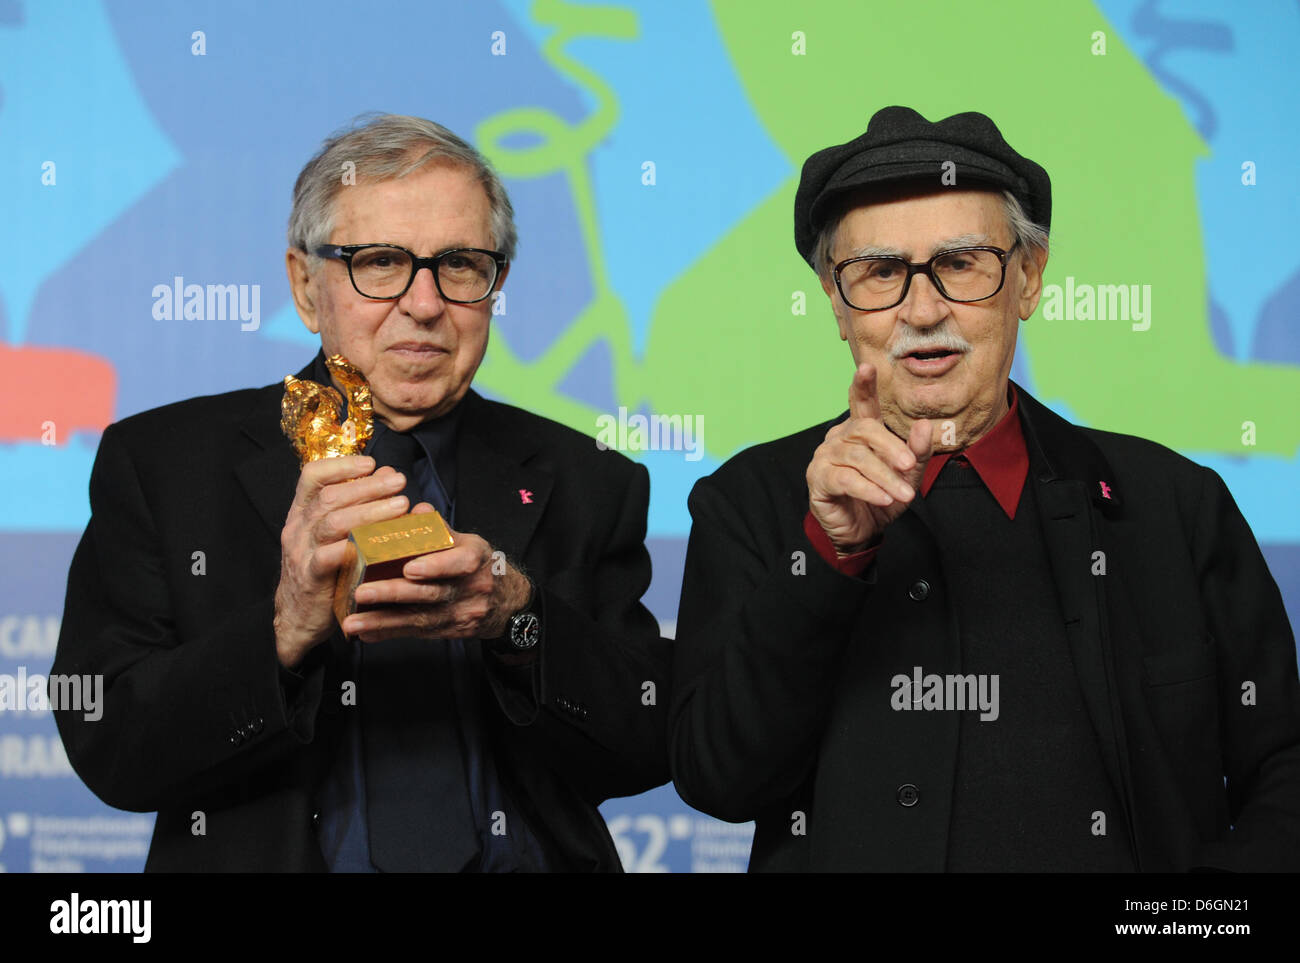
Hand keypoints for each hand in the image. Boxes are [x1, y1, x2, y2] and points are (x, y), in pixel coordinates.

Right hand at [273, 456, 412, 667]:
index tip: (372, 462)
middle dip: (367, 485)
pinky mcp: (312, 578)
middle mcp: (297, 529)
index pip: (311, 476)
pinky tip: (383, 539)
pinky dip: (358, 545)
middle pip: (330, 497)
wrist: (298, 618)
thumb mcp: (333, 536)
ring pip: (333, 522)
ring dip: (371, 511)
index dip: (341, 465)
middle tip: (399, 480)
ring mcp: (302, 553)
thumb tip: (386, 475)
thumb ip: (354, 506)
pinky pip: (332, 557)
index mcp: (301, 514)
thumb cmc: (324, 571)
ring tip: (402, 504)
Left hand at [340, 514, 532, 642]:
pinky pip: (416, 633)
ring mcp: (460, 613)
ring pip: (419, 618)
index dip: (436, 566)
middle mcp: (470, 588)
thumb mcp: (470, 542)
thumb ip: (441, 529)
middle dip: (394, 594)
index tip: (409, 567)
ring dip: (383, 621)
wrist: (507, 604)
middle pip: (431, 593)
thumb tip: (417, 511)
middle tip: (362, 592)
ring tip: (353, 622)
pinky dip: (388, 633)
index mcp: (475, 559)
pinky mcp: (448, 631)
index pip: (460, 563)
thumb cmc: (480, 566)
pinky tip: (364, 633)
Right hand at [806, 362, 933, 554]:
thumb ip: (917, 451)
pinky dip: (868, 489)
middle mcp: (840, 438)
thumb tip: (925, 426)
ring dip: (884, 476)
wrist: (861, 531)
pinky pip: (845, 479)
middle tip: (910, 465)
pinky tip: (883, 498)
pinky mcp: (819, 479)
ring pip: (857, 458)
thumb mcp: (908, 475)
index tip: (868, 367)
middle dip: (891, 447)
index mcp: (861, 431)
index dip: (864, 385)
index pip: (862, 403)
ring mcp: (826, 457)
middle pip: (865, 430)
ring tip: (904, 494)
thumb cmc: (882, 497)